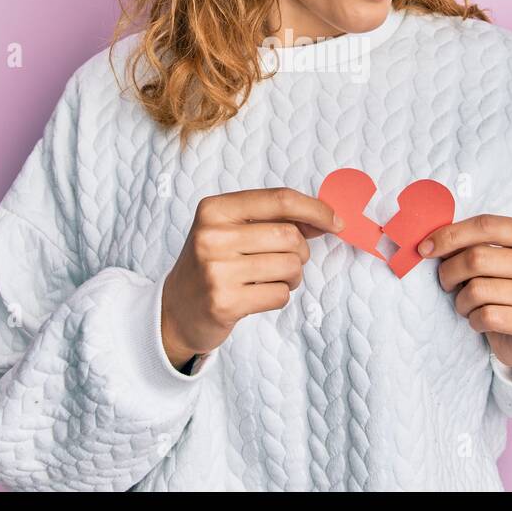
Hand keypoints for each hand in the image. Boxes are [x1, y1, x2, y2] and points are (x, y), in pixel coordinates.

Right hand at [161, 187, 344, 370]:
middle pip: (290, 236)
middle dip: (301, 251)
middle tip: (285, 260)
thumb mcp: (233, 230)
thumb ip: (275, 220)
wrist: (175, 310)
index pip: (280, 200)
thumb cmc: (213, 264)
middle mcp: (212, 235)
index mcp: (215, 209)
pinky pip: (280, 294)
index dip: (315, 210)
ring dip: (291, 276)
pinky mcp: (224, 302)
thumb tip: (325, 219)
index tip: (336, 222)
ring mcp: (216, 270)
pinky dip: (279, 295)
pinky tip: (256, 296)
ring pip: (290, 266)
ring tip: (268, 279)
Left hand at [420, 214, 511, 380]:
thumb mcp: (496, 262)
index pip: (487, 225)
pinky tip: (480, 320)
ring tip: (467, 305)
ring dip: (462, 300)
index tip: (426, 248)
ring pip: (479, 289)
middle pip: (478, 257)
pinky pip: (488, 316)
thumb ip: (474, 246)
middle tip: (446, 282)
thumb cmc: (507, 294)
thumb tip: (432, 242)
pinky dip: (474, 320)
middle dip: (450, 271)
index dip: (451, 235)